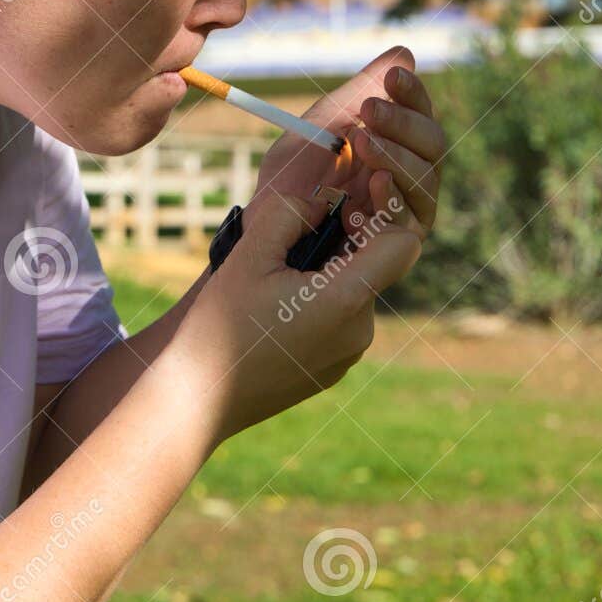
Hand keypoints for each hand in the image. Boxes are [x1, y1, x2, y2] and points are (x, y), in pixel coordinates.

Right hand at [166, 184, 421, 443]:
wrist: (198, 400)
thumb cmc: (219, 327)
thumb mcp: (249, 254)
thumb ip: (291, 213)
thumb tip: (322, 202)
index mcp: (345, 300)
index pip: (403, 244)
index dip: (379, 217)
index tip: (341, 211)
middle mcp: (359, 332)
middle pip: (373, 266)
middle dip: (343, 244)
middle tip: (296, 238)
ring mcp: (348, 356)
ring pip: (354, 293)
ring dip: (327, 274)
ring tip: (277, 278)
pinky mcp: (332, 371)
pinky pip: (340, 322)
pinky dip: (318, 304)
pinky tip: (274, 309)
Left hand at [253, 45, 446, 241]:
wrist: (268, 226)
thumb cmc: (295, 174)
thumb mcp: (321, 124)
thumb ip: (359, 91)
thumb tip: (404, 52)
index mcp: (397, 142)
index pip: (421, 113)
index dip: (412, 93)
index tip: (393, 76)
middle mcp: (410, 174)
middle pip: (433, 143)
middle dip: (403, 123)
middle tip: (369, 112)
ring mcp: (407, 208)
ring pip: (425, 179)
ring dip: (395, 157)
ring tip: (361, 143)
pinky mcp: (398, 242)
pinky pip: (409, 220)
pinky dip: (391, 200)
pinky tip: (369, 185)